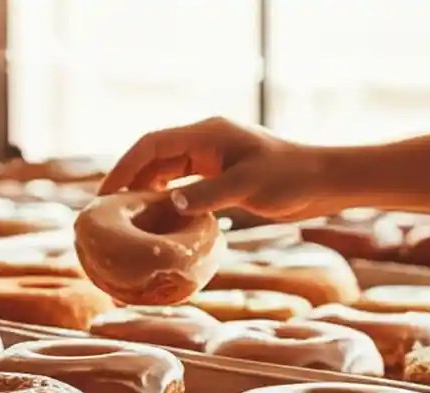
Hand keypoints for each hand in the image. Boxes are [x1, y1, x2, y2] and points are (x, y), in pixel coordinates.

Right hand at [98, 116, 333, 219]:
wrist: (323, 181)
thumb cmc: (291, 178)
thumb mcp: (249, 187)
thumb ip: (209, 195)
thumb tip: (171, 205)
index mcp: (207, 134)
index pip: (152, 145)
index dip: (124, 166)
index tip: (105, 193)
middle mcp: (205, 142)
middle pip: (153, 157)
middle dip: (128, 180)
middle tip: (106, 210)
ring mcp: (212, 158)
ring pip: (166, 171)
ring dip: (145, 191)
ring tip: (125, 218)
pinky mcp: (221, 174)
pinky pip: (183, 184)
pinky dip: (167, 199)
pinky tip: (158, 220)